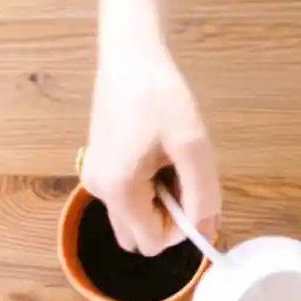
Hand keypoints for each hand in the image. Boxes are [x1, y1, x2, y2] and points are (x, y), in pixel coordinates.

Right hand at [83, 44, 219, 255]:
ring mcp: (94, 179)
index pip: (154, 242)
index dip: (182, 226)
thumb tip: (206, 231)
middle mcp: (98, 191)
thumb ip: (203, 195)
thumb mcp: (194, 147)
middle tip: (181, 176)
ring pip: (134, 218)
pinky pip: (128, 198)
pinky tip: (158, 156)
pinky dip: (149, 190)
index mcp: (117, 190)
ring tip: (169, 162)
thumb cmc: (161, 97)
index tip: (192, 189)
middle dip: (168, 218)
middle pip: (140, 237)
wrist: (130, 57)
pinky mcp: (97, 166)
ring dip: (160, 204)